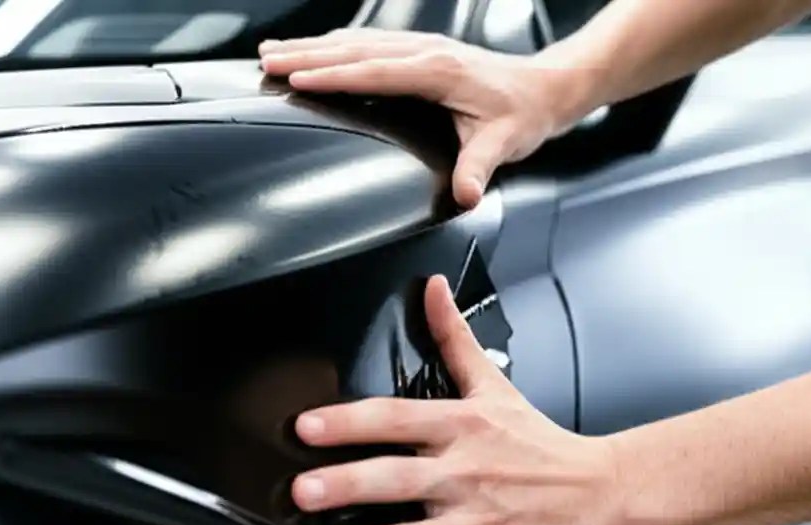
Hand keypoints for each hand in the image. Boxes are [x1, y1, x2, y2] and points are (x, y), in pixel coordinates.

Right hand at [259, 29, 587, 207]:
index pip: (374, 73)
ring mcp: (420, 47)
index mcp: (438, 72)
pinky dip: (334, 46)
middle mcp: (425, 52)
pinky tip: (313, 50)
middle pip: (354, 50)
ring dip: (312, 46)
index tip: (296, 77)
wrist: (544, 89)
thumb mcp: (504, 144)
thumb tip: (465, 194)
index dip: (334, 75)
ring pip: (356, 42)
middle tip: (266, 60)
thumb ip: (478, 168)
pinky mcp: (418, 50)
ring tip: (272, 51)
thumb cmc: (522, 114)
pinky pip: (367, 44)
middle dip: (306, 54)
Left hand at [291, 275, 622, 524]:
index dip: (353, 420)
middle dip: (351, 484)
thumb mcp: (495, 385)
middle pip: (401, 478)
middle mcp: (465, 477)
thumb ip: (453, 338)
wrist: (604, 494)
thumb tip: (430, 289)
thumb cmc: (541, 447)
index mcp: (462, 430)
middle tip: (305, 490)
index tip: (309, 425)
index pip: (400, 419)